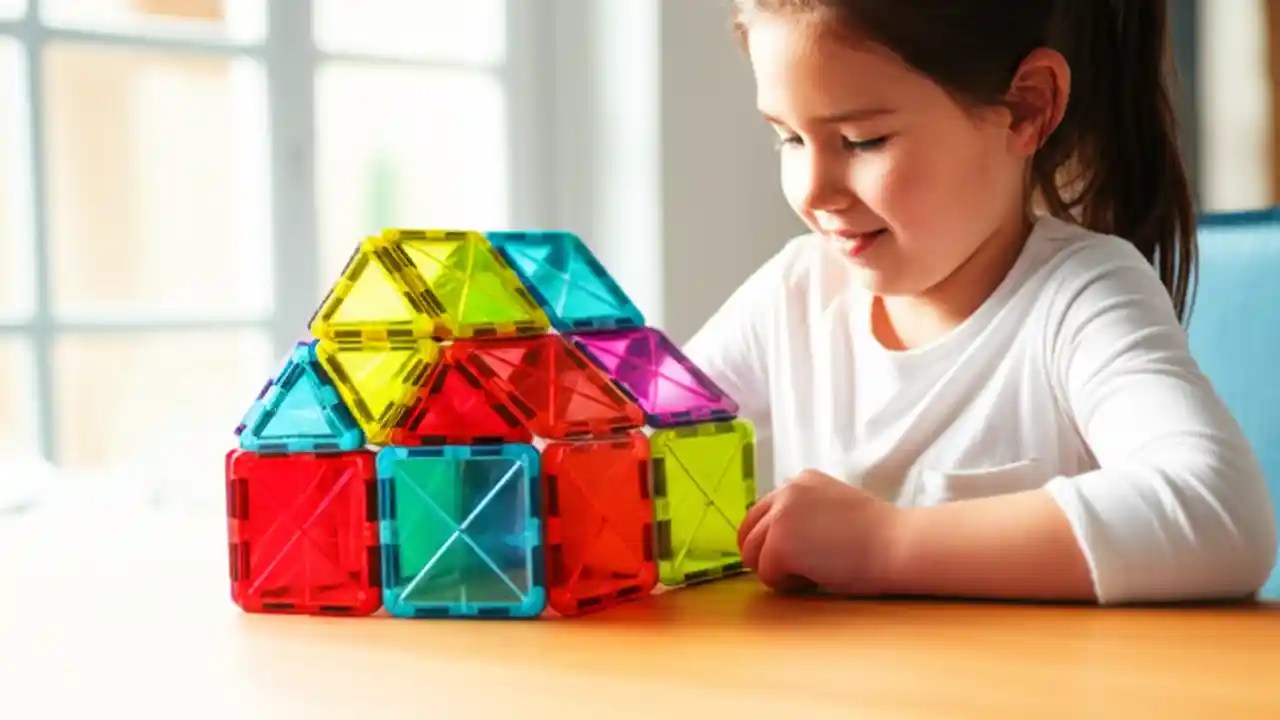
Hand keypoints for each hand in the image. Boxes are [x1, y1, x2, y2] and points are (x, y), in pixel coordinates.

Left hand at [737, 469, 899, 594]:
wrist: (898, 545)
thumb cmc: (877, 535)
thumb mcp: (833, 508)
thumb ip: (804, 514)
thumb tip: (778, 539)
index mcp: (800, 481)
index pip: (762, 512)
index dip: (768, 539)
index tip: (787, 554)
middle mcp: (786, 491)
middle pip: (749, 533)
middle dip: (766, 556)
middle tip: (797, 569)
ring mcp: (780, 517)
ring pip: (753, 554)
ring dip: (777, 569)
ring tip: (812, 571)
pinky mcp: (779, 545)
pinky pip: (767, 575)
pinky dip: (786, 583)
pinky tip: (816, 576)